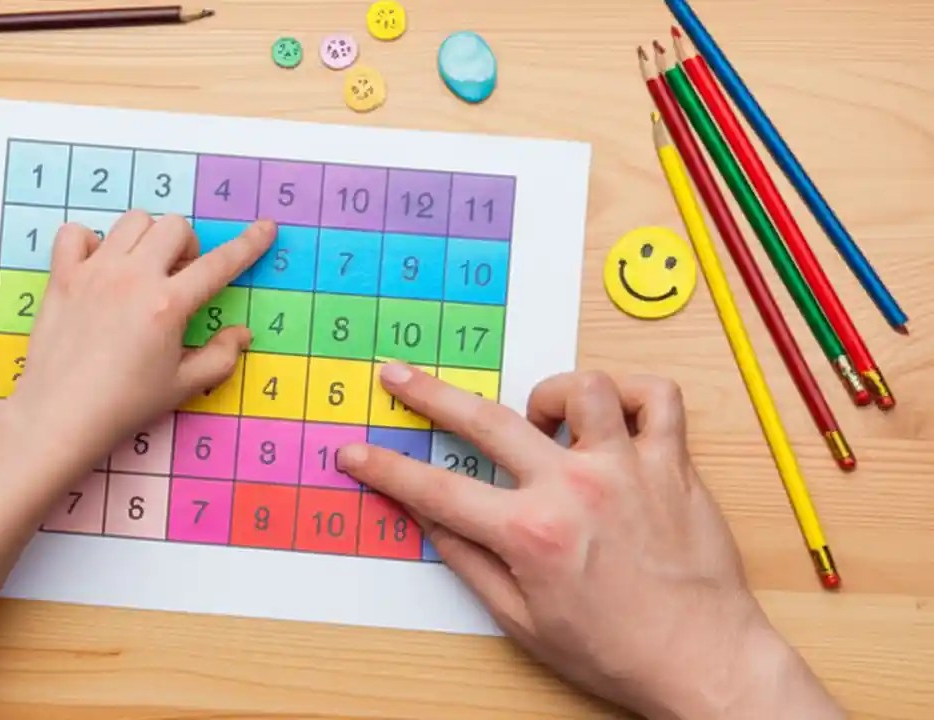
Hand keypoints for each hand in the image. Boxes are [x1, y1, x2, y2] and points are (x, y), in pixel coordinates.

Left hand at [0, 213, 274, 486]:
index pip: (220, 263)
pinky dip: (89, 242)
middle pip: (174, 226)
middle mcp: (133, 278)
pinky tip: (97, 267)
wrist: (60, 415)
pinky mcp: (63, 277)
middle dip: (187, 245)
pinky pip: (75, 234)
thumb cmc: (124, 405)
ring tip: (141, 270)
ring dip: (146, 238)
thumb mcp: (182, 386)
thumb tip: (241, 334)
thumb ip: (220, 357)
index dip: (248, 244)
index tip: (265, 228)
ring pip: (132, 221)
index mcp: (168, 304)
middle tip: (180, 277)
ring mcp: (95, 272)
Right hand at [337, 365, 843, 718]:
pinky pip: (657, 398)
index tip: (357, 453)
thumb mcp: (521, 621)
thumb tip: (428, 519)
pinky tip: (614, 415)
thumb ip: (469, 561)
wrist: (702, 661)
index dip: (385, 470)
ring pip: (582, 388)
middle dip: (429, 395)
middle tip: (400, 376)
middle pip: (485, 421)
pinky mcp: (670, 464)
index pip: (436, 491)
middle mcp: (574, 490)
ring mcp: (625, 469)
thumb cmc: (616, 649)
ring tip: (542, 418)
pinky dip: (633, 394)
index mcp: (530, 534)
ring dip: (551, 396)